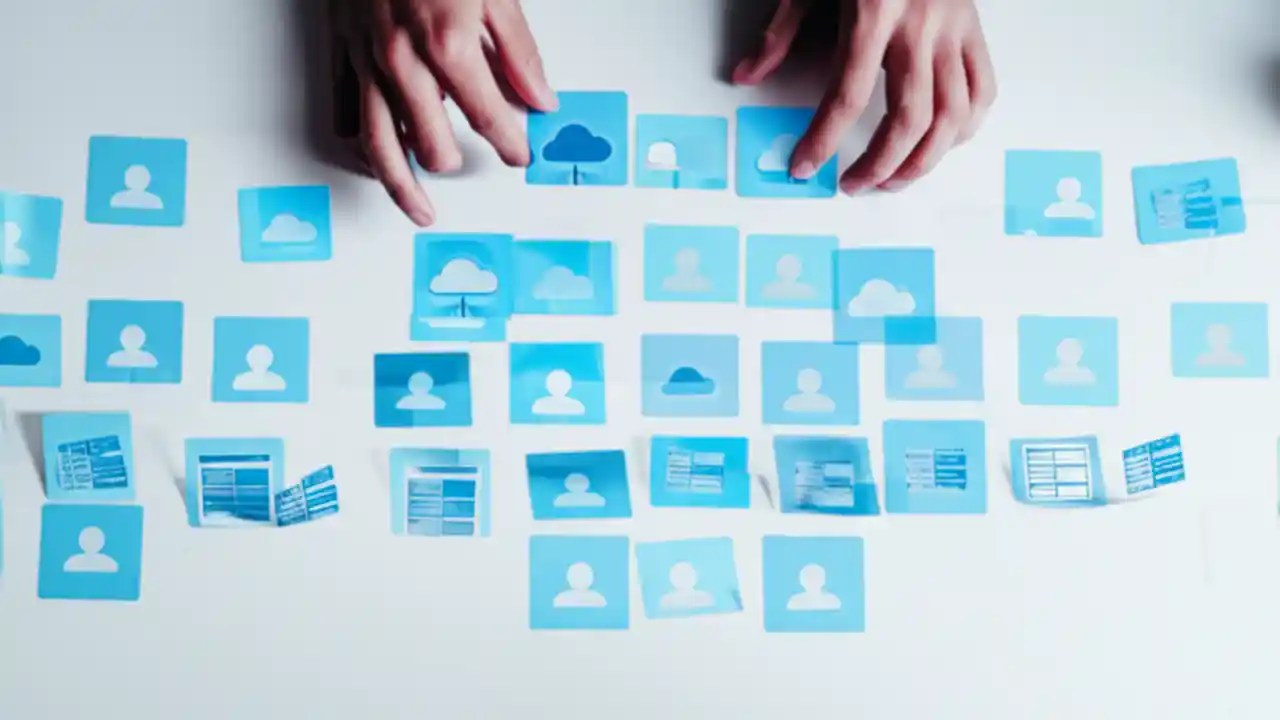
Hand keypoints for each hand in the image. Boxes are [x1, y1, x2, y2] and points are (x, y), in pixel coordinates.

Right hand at [333, 0, 556, 225]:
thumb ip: (519, 51)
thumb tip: (542, 99)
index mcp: (448, 46)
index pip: (489, 118)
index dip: (510, 144)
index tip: (521, 154)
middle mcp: (403, 63)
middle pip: (431, 143)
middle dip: (457, 162)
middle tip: (476, 168)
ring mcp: (366, 60)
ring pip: (381, 144)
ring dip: (402, 184)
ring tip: (419, 209)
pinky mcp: (341, 50)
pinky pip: (349, 110)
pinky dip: (362, 139)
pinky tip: (376, 155)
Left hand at [733, 0, 995, 193]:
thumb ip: (779, 30)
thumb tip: (746, 75)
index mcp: (874, 12)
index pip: (847, 96)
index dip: (822, 139)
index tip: (804, 165)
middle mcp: (921, 24)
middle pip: (909, 118)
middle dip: (879, 164)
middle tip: (854, 185)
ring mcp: (955, 27)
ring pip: (954, 115)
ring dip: (924, 160)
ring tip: (894, 179)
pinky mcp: (975, 27)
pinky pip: (983, 89)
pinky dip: (965, 126)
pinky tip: (940, 144)